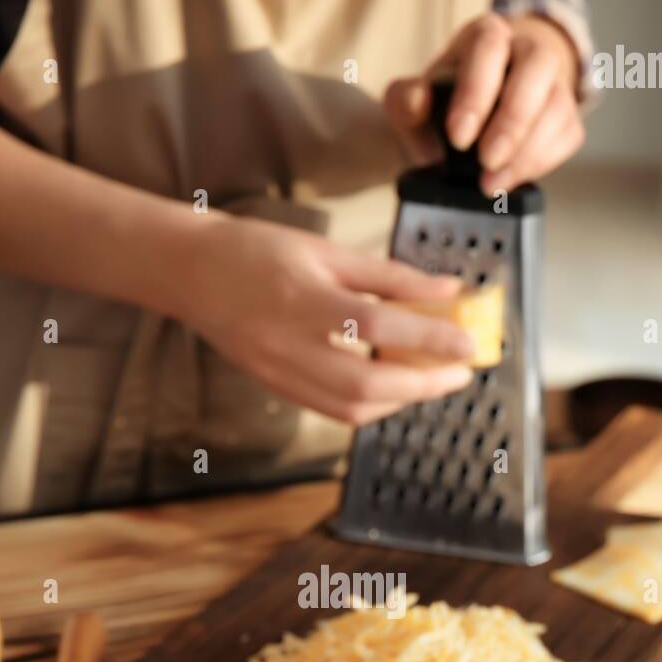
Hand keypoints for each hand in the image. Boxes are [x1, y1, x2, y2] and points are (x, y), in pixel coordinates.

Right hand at [173, 215, 475, 425]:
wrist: (193, 273)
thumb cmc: (260, 251)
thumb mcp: (328, 251)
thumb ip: (390, 275)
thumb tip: (448, 290)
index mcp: (304, 298)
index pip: (378, 324)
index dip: (429, 336)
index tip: (468, 341)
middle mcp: (290, 344)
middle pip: (367, 382)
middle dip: (423, 384)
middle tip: (459, 373)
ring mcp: (280, 373)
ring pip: (351, 406)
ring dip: (400, 400)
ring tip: (430, 380)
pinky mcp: (277, 388)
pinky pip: (333, 410)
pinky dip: (372, 406)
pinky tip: (392, 388)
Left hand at [385, 12, 584, 195]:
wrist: (461, 131)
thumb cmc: (437, 111)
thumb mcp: (409, 103)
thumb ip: (404, 101)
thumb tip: (416, 101)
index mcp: (485, 37)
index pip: (490, 46)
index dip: (477, 92)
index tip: (458, 138)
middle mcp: (524, 50)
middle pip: (538, 66)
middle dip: (513, 119)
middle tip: (487, 162)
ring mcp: (551, 83)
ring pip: (558, 105)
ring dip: (528, 151)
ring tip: (491, 183)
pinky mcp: (565, 116)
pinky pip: (567, 135)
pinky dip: (541, 162)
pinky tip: (510, 180)